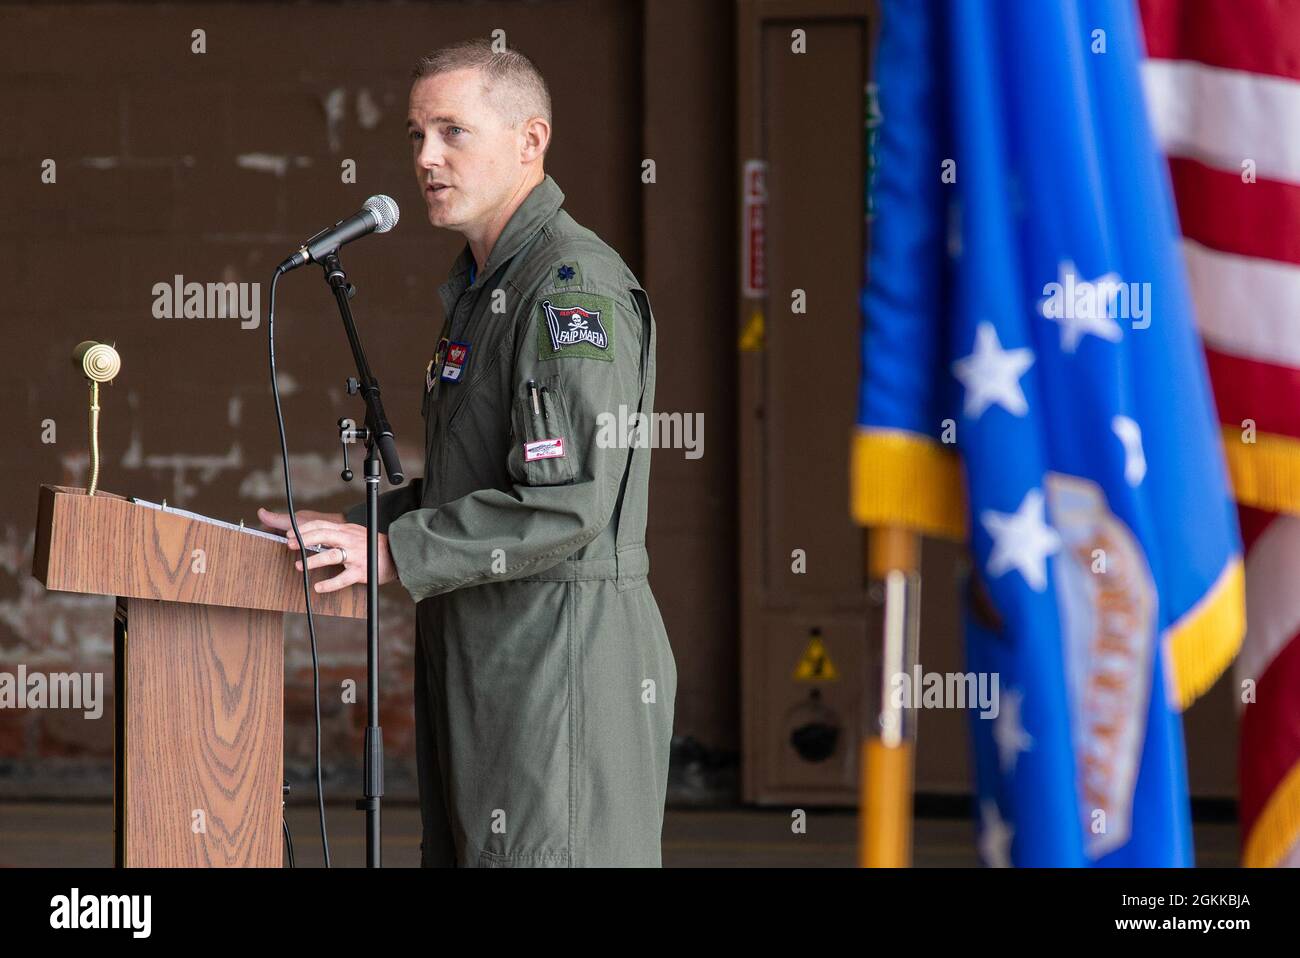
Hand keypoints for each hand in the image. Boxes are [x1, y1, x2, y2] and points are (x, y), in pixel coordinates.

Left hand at [258, 507, 398, 592]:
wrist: (397, 555)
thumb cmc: (373, 546)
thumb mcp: (355, 533)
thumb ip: (337, 534)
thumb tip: (315, 536)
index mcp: (347, 530)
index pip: (322, 525)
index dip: (304, 529)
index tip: (290, 534)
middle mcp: (350, 540)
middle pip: (324, 535)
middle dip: (304, 539)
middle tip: (290, 545)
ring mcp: (356, 555)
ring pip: (332, 555)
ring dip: (313, 560)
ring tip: (299, 566)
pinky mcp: (361, 571)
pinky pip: (343, 579)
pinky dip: (329, 584)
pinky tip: (318, 587)